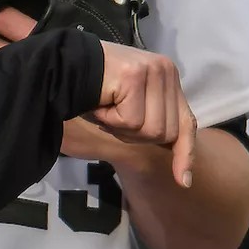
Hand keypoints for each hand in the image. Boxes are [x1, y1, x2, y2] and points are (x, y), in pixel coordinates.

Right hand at [0, 9, 193, 186]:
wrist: (62, 66)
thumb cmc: (93, 91)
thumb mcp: (130, 108)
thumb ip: (152, 123)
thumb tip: (177, 168)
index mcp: (168, 76)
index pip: (185, 122)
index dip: (184, 153)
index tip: (183, 182)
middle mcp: (166, 70)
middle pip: (166, 133)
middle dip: (135, 136)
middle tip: (111, 117)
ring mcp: (153, 71)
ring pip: (150, 130)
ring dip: (120, 128)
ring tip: (105, 107)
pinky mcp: (135, 75)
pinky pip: (130, 120)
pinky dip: (109, 119)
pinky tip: (99, 102)